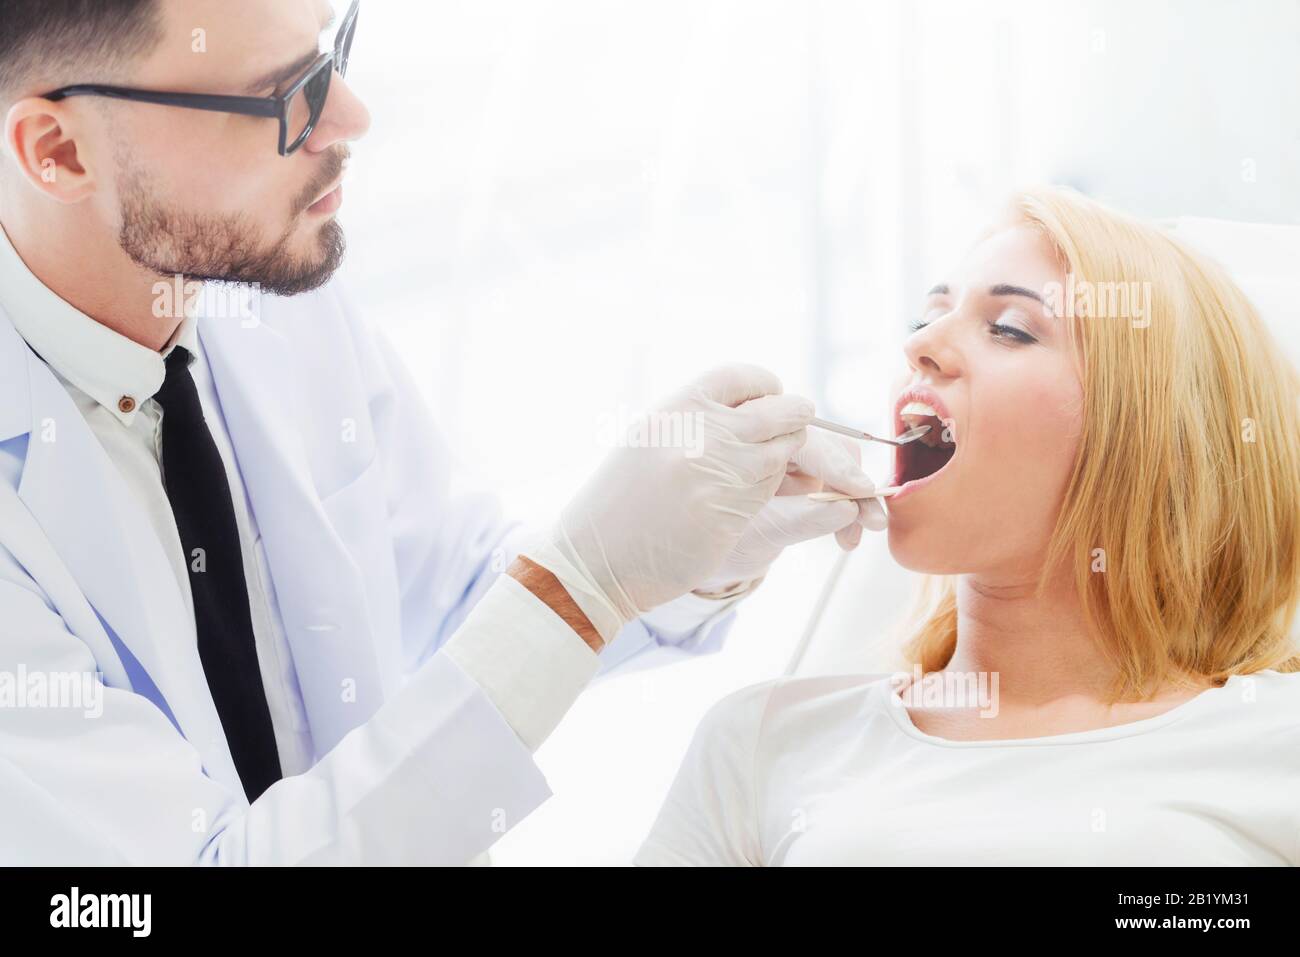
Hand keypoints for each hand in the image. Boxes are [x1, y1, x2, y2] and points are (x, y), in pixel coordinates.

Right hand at [519, 365, 812, 642]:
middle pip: (776, 413)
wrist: (598, 558)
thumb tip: (750, 406)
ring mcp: (719, 473)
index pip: (741, 377)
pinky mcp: (731, 512)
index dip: (766, 385)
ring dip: (785, 456)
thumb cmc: (621, 500)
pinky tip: (754, 491)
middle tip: (799, 420)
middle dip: (794, 417)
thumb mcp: (649, 438)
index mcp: (676, 408)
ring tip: (773, 461)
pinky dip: (771, 487)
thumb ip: (696, 419)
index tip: (773, 395)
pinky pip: (770, 490)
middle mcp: (701, 434)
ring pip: (780, 454)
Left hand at [693, 430, 886, 594]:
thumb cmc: (722, 540)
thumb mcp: (757, 534)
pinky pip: (837, 482)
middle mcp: (771, 440)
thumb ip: (798, 520)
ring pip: (838, 462)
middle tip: (871, 521)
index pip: (800, 438)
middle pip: (827, 446)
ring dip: (855, 498)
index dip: (835, 463)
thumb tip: (845, 507)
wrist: (709, 556)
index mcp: (748, 440)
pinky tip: (847, 538)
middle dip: (851, 482)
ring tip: (855, 537)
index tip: (860, 490)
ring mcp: (791, 457)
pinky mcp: (805, 476)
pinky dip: (848, 508)